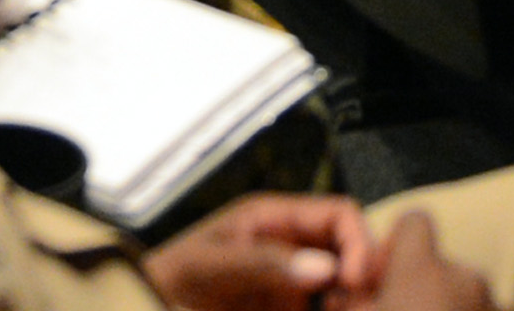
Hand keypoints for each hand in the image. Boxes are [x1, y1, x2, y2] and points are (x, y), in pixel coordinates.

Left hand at [144, 196, 394, 310]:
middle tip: (362, 308)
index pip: (339, 213)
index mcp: (275, 217)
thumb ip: (264, 263)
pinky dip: (335, 310)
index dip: (359, 241)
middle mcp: (293, 245)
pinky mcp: (289, 307)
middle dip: (364, 277)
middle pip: (351, 250)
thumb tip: (327, 268)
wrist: (149, 304)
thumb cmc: (172, 278)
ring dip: (353, 300)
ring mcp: (293, 279)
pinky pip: (325, 306)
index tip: (359, 282)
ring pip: (344, 285)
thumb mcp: (210, 264)